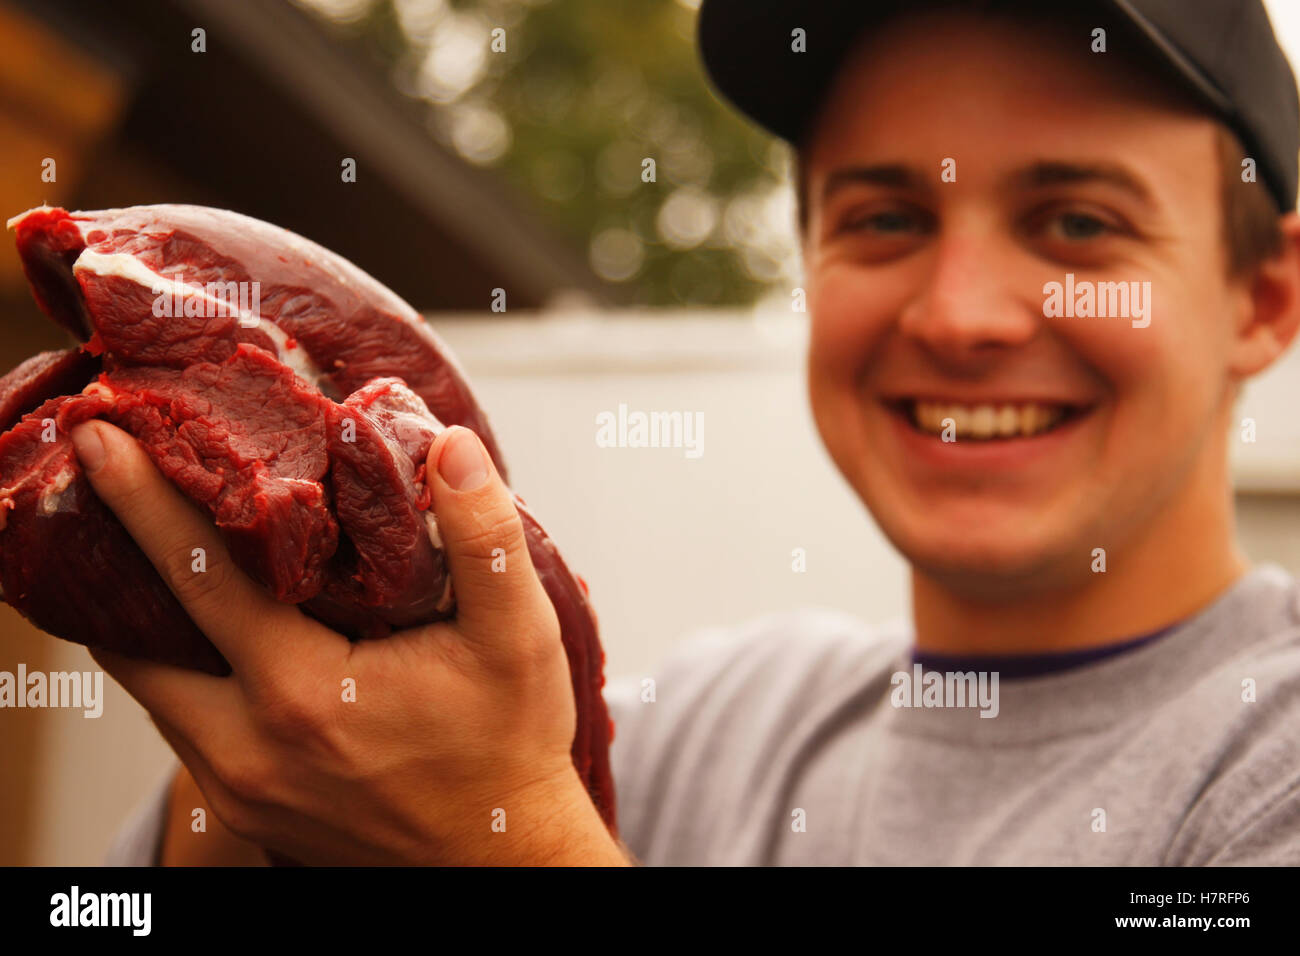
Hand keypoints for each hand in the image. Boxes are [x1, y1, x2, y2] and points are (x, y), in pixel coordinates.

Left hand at [70, 420, 627, 865]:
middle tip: (116, 481)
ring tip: (157, 544)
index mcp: (304, 696)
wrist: (500, 861)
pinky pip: (181, 724)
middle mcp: (248, 749)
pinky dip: (177, 667)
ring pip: (151, 689)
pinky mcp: (242, 808)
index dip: (143, 500)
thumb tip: (450, 447)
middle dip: (116, 556)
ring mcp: (238, 787)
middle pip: (134, 640)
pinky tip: (205, 627)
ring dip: (146, 615)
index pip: (199, 578)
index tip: (103, 437)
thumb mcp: (519, 637)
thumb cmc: (509, 746)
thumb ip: (485, 537)